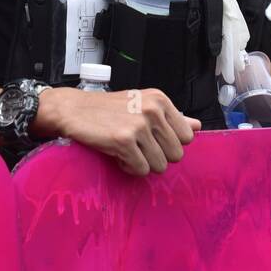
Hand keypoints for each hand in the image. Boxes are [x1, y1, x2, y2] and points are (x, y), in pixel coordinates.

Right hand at [34, 86, 199, 176]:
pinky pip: (141, 170)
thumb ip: (172, 117)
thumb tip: (197, 126)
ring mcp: (139, 125)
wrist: (73, 110)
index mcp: (160, 100)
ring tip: (126, 149)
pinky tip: (117, 153)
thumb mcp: (142, 105)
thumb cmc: (108, 109)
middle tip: (137, 145)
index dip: (168, 143)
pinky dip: (128, 167)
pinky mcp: (124, 141)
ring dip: (142, 163)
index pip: (187, 137)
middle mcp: (153, 110)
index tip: (151, 138)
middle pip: (176, 154)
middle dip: (157, 156)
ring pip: (160, 165)